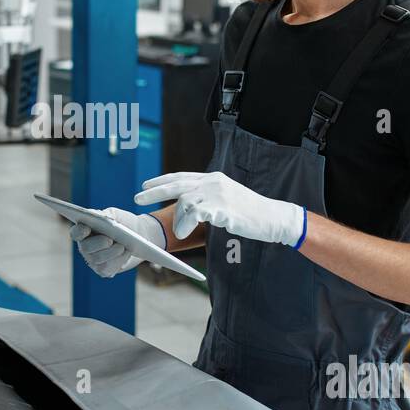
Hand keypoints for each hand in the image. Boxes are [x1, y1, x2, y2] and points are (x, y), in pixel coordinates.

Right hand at [69, 207, 166, 277]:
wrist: (138, 237)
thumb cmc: (124, 223)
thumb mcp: (116, 215)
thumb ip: (106, 215)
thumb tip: (98, 216)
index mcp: (84, 230)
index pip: (75, 232)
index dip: (79, 232)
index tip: (87, 229)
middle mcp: (85, 246)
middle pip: (85, 248)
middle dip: (98, 244)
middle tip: (109, 240)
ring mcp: (93, 260)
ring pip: (97, 259)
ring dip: (111, 252)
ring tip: (122, 247)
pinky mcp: (103, 270)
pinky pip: (107, 268)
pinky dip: (119, 260)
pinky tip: (127, 253)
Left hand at [134, 171, 305, 245]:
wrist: (273, 218)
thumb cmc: (249, 214)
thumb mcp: (226, 200)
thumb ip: (207, 199)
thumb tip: (186, 208)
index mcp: (213, 179)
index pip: (181, 176)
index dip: (161, 180)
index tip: (145, 185)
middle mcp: (213, 182)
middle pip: (176, 184)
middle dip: (154, 191)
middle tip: (137, 197)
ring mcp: (218, 193)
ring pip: (184, 201)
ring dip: (177, 219)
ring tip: (179, 232)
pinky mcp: (222, 208)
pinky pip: (194, 214)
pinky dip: (185, 225)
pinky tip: (185, 233)